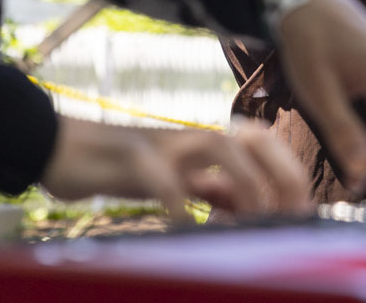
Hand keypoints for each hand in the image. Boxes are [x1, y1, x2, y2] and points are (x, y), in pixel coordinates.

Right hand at [40, 116, 310, 219]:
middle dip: (281, 174)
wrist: (63, 150)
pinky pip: (164, 180)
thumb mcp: (177, 180)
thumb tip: (251, 209)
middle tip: (289, 218)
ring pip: (220, 149)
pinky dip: (181, 205)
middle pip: (253, 138)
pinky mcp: (133, 157)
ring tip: (253, 224)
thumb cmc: (124, 168)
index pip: (264, 145)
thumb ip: (212, 189)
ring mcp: (164, 142)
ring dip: (245, 186)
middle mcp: (192, 136)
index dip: (289, 175)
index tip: (302, 214)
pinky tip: (188, 229)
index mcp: (205, 142)